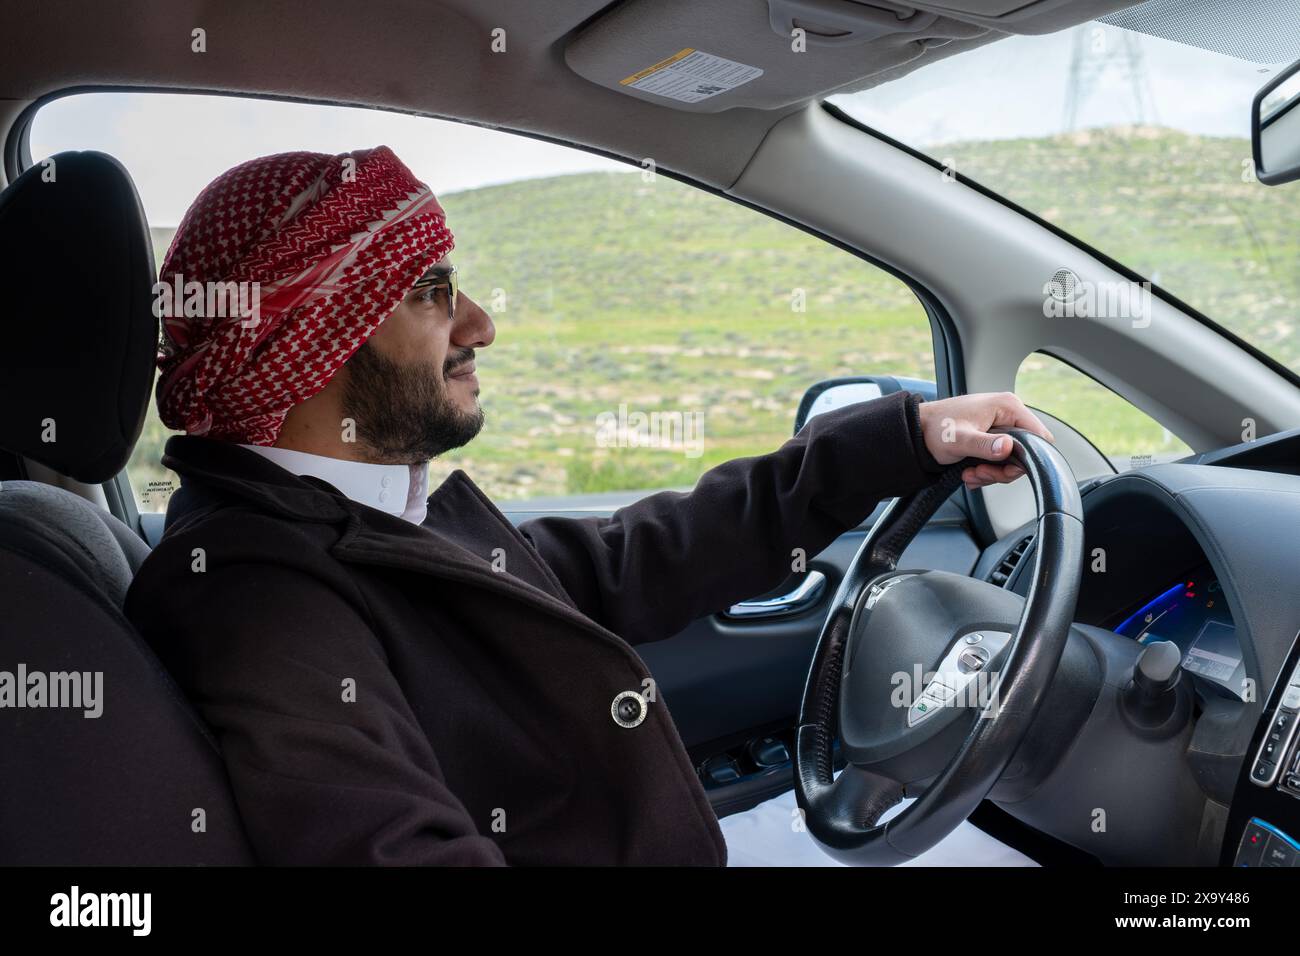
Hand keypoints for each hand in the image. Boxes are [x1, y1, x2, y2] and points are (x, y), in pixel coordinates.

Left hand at [917, 392, 1054, 488]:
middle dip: (1002, 470)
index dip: (1026, 459)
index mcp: (1008, 406)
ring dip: (992, 473)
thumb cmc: (934, 429)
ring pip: (1012, 459)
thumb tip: (1007, 447)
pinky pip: (1000, 459)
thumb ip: (983, 445)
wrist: (917, 431)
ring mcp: (1001, 425)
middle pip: (1025, 452)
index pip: (1039, 436)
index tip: (1001, 470)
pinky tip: (969, 471)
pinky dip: (987, 470)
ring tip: (970, 473)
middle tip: (980, 473)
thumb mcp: (959, 440)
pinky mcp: (992, 436)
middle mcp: (1008, 413)